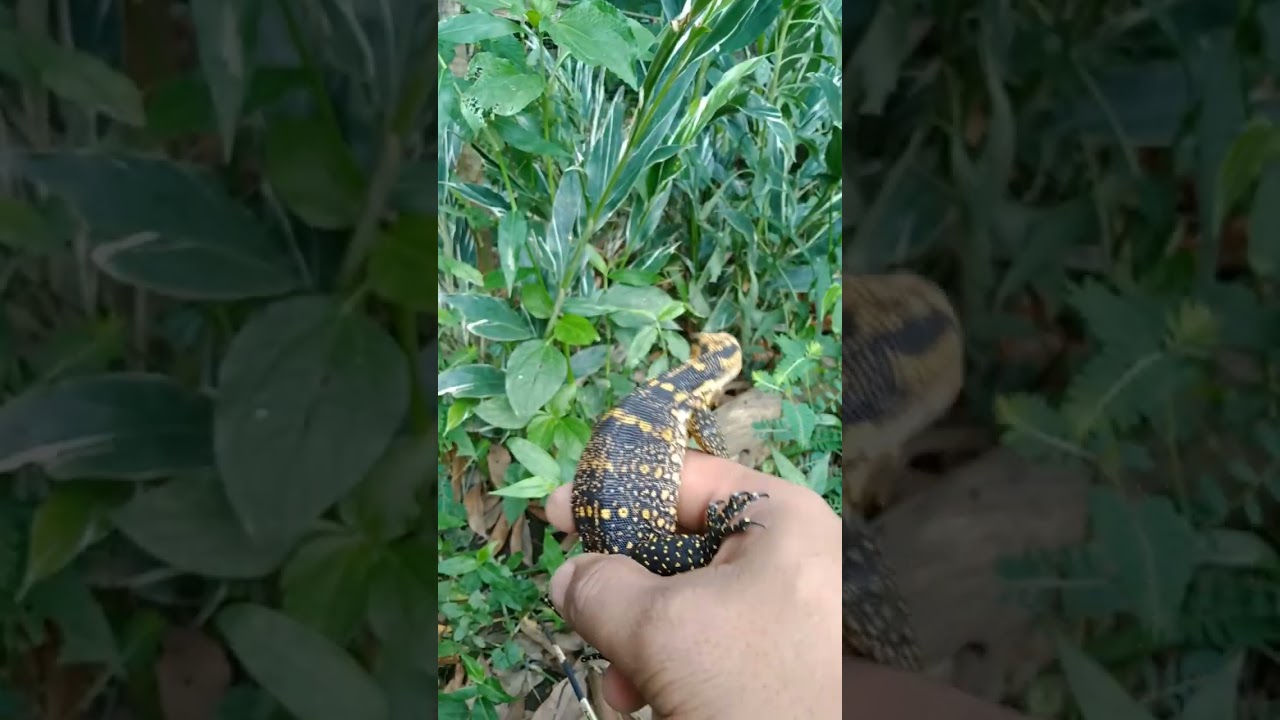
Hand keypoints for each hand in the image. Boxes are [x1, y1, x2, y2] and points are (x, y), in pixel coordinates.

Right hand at [545, 450, 841, 718]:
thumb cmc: (747, 685)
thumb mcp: (659, 630)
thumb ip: (600, 590)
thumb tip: (570, 576)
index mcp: (781, 519)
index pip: (685, 479)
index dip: (614, 493)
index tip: (559, 514)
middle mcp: (793, 554)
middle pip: (680, 545)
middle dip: (625, 588)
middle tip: (583, 607)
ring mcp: (792, 608)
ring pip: (689, 600)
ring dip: (638, 639)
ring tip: (621, 683)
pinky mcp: (783, 656)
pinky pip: (712, 639)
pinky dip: (669, 664)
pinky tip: (644, 698)